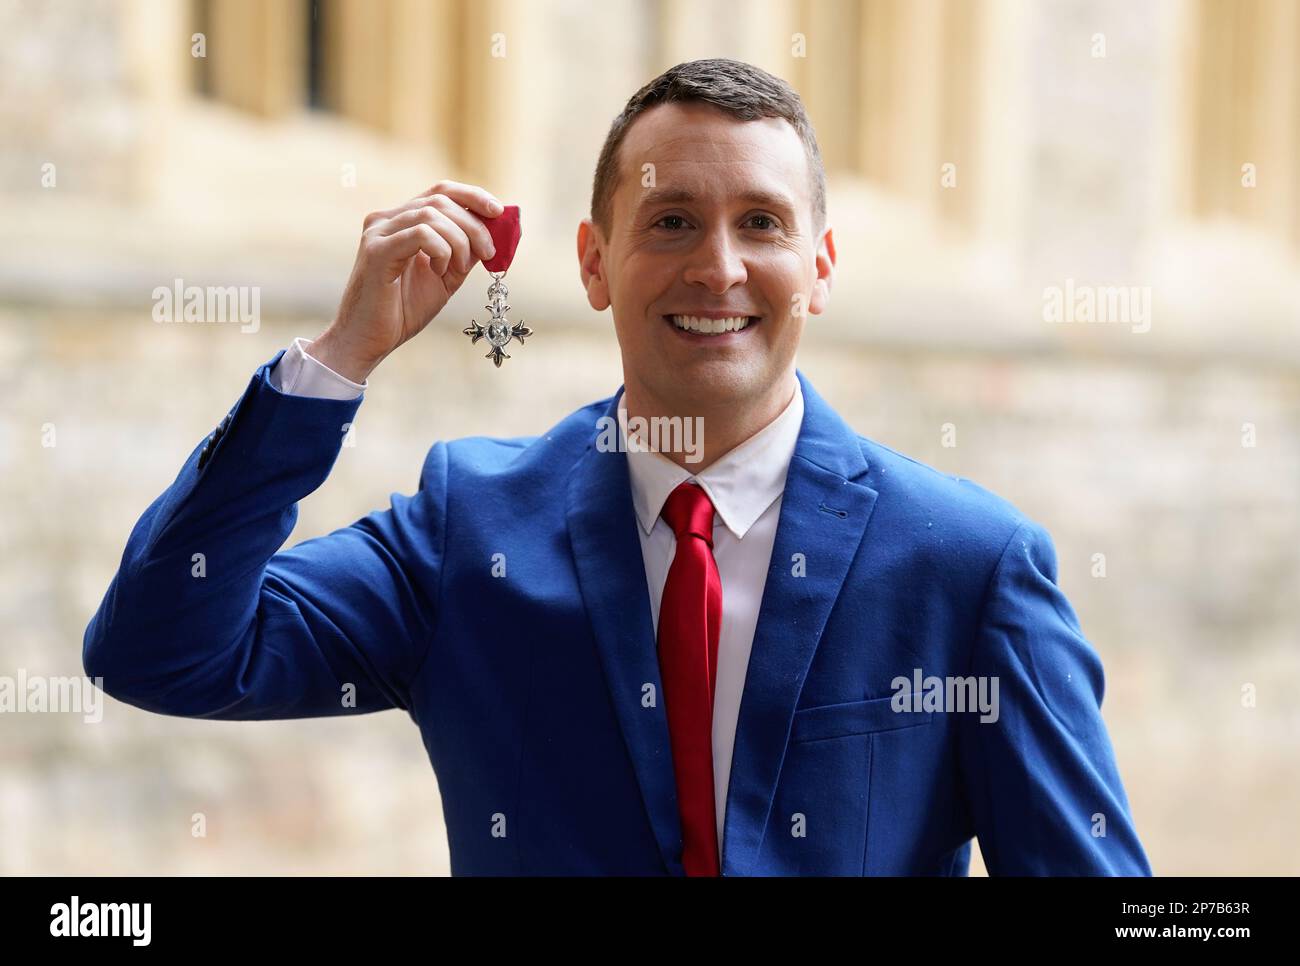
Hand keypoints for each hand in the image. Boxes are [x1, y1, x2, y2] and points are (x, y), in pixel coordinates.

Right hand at [309, 181, 501, 381]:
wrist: (369, 341)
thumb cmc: (403, 311)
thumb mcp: (446, 277)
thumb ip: (466, 252)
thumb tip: (497, 230)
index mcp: (402, 221)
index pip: (440, 192)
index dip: (472, 196)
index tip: (498, 211)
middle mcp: (387, 219)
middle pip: (440, 200)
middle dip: (474, 225)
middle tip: (489, 252)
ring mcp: (379, 232)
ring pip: (433, 215)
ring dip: (460, 241)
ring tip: (459, 269)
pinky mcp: (377, 250)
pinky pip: (421, 234)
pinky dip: (441, 251)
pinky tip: (439, 272)